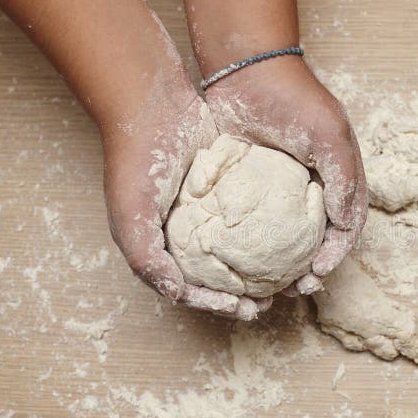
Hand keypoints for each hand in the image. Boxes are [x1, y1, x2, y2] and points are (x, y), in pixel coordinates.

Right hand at [102, 94, 272, 318]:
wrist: (152, 106)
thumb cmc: (134, 163)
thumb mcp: (130, 215)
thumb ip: (147, 258)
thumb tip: (178, 295)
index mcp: (162, 246)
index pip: (193, 289)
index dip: (217, 304)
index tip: (247, 311)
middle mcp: (185, 234)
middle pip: (219, 276)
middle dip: (243, 295)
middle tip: (271, 302)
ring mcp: (208, 212)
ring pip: (238, 250)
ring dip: (259, 270)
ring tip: (283, 279)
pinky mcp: (228, 189)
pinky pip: (250, 217)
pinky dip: (266, 232)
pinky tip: (287, 239)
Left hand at [204, 56, 367, 292]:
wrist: (245, 70)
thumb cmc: (293, 99)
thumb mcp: (328, 135)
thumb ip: (343, 178)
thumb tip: (345, 224)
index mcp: (338, 177)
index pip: (346, 226)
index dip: (336, 254)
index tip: (316, 274)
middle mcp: (313, 187)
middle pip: (318, 239)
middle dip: (309, 269)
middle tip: (292, 290)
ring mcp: (281, 189)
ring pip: (286, 237)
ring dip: (282, 265)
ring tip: (268, 286)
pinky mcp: (251, 187)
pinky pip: (256, 223)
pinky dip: (254, 246)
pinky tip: (242, 262)